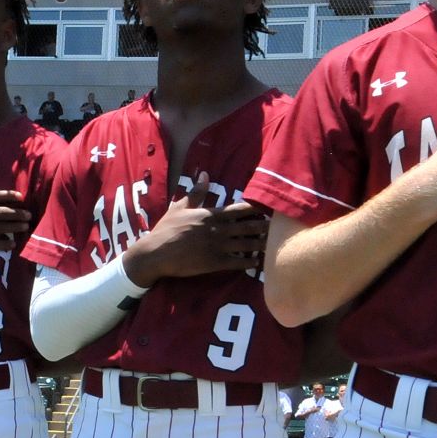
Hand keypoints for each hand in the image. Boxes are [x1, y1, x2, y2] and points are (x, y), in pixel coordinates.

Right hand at [122, 172, 268, 284]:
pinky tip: (259, 263)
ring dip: (261, 244)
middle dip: (265, 226)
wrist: (156, 253)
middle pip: (249, 226)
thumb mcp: (180, 206)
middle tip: (279, 225)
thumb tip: (205, 174)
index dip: (256, 208)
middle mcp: (219, 229)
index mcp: (212, 215)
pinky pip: (238, 262)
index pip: (240, 209)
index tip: (268, 208)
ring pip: (247, 244)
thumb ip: (196, 192)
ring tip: (274, 244)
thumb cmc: (166, 229)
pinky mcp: (216, 263)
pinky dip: (250, 262)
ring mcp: (219, 247)